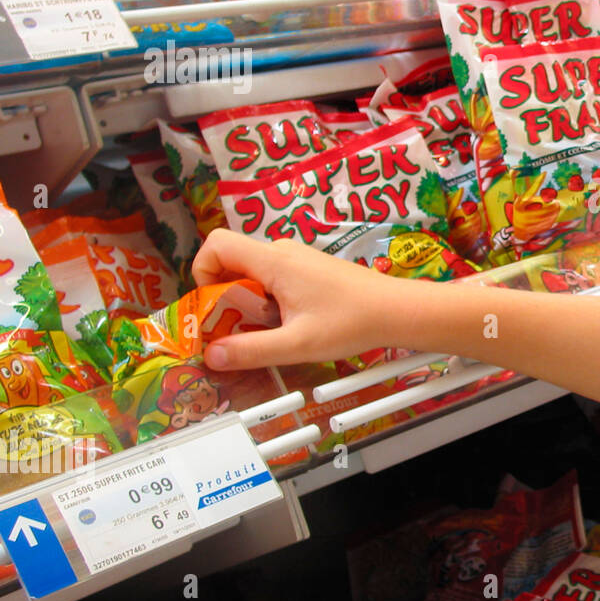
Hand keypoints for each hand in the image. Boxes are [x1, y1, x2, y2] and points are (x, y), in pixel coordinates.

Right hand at [191, 229, 412, 370]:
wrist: (396, 310)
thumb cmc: (353, 321)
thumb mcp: (296, 344)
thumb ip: (250, 350)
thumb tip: (212, 355)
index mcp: (274, 260)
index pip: (216, 244)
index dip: (202, 272)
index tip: (214, 307)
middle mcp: (283, 252)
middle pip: (232, 263)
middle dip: (226, 299)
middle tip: (240, 331)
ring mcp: (297, 259)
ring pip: (253, 275)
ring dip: (250, 304)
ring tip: (272, 331)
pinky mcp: (308, 270)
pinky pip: (272, 280)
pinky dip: (269, 303)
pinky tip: (290, 326)